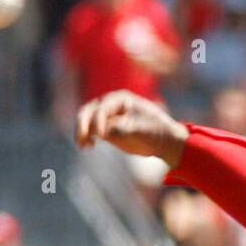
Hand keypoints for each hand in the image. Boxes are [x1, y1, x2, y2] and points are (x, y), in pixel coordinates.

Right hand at [74, 90, 188, 166]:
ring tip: (83, 145)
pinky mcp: (107, 130)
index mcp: (119, 99)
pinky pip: (91, 131)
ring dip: (81, 132)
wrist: (164, 141)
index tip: (102, 136)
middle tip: (82, 138)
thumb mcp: (141, 129)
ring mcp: (108, 117)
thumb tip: (102, 133)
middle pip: (89, 111)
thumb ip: (122, 128)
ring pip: (87, 120)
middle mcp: (110, 105)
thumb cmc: (155, 131)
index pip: (102, 108)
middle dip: (83, 124)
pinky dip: (87, 137)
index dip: (99, 121)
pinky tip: (89, 146)